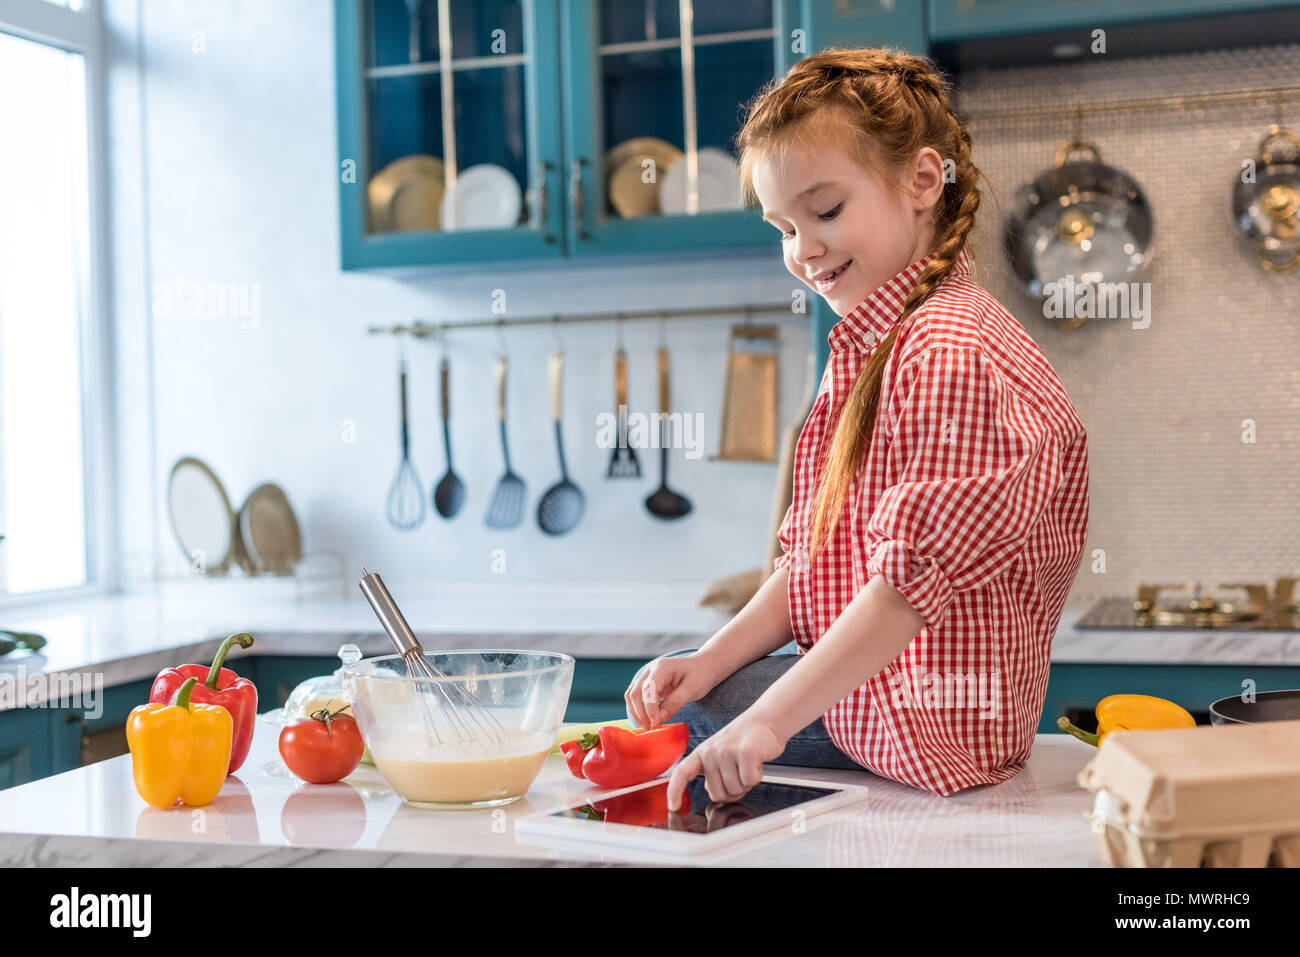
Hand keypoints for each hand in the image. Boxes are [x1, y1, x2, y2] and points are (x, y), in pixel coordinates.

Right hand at [625, 651, 723, 728]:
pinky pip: (636, 697)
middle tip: (651, 728)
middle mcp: (650, 670)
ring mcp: (647, 676)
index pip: (649, 689)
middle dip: (641, 713)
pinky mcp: (648, 684)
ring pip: (632, 695)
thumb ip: (675, 703)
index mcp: (662, 667)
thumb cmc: (701, 675)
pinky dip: (638, 709)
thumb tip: (659, 719)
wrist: (705, 665)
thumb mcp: (692, 689)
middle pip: (636, 693)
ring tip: (649, 727)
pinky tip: (647, 720)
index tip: (656, 724)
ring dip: (637, 712)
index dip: (650, 708)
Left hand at [666, 712, 785, 811]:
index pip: (681, 773)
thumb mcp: (721, 752)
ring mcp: (727, 751)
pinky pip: (750, 781)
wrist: (767, 719)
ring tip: (748, 764)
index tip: (673, 807)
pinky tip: (757, 762)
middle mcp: (711, 751)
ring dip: (746, 783)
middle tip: (740, 772)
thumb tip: (711, 791)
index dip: (674, 792)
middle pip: (717, 794)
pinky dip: (757, 776)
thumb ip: (712, 772)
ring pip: (735, 790)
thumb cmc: (746, 739)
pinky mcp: (745, 753)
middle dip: (732, 791)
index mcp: (702, 752)